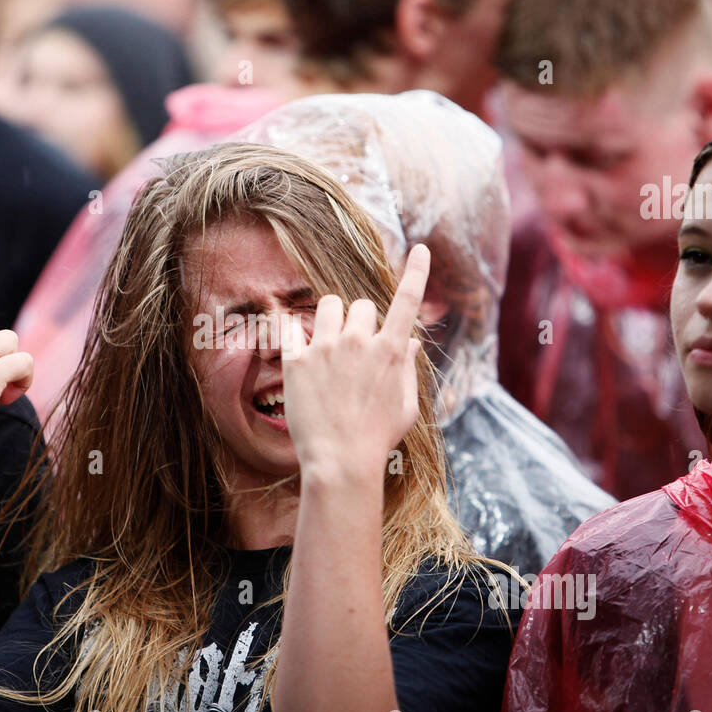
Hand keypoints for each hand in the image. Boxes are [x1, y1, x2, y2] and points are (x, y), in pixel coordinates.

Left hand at [281, 244, 428, 480]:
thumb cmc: (377, 439)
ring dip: (330, 320)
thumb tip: (408, 341)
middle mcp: (359, 342)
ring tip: (327, 349)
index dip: (417, 272)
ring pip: (328, 306)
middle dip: (359, 320)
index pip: (408, 301)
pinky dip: (292, 331)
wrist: (340, 462)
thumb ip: (406, 368)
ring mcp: (326, 348)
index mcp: (390, 351)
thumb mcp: (405, 407)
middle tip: (353, 350)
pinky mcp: (297, 360)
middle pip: (361, 304)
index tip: (421, 249)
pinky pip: (290, 326)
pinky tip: (296, 348)